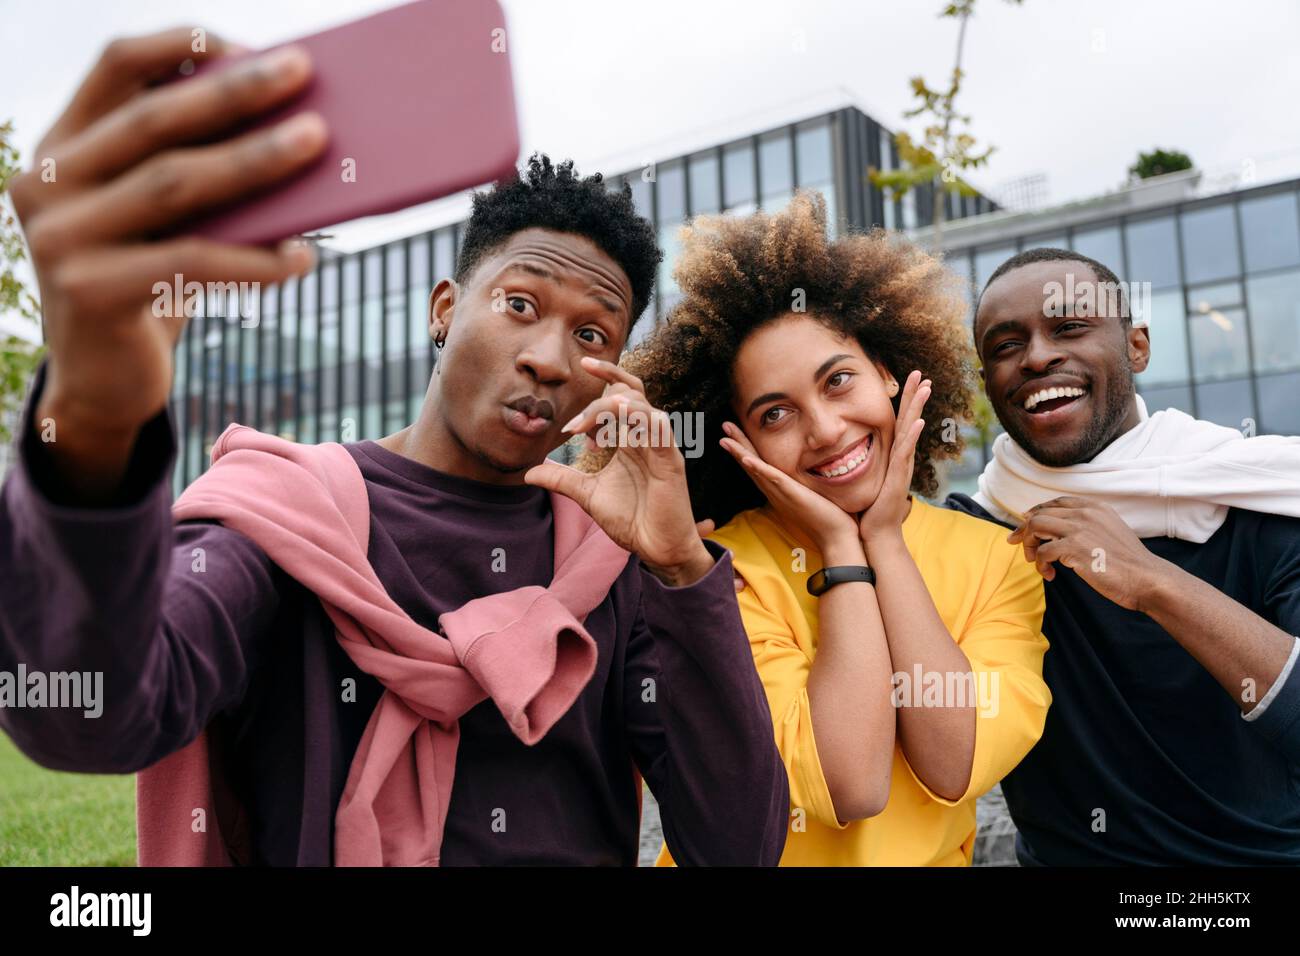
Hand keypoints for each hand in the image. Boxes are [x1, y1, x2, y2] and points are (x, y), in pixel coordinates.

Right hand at [11, 29, 326, 493]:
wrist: (104, 381)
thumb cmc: (149, 283)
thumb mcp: (160, 219)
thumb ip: (190, 170)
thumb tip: (291, 125)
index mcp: (60, 147)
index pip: (114, 66)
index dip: (181, 44)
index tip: (250, 44)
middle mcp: (46, 183)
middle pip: (154, 121)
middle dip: (236, 93)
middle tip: (304, 75)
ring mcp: (60, 238)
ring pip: (175, 184)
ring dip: (255, 160)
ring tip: (317, 145)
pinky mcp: (90, 291)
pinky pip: (192, 260)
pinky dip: (256, 258)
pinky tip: (303, 257)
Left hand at [525, 357, 712, 585]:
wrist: (657, 548)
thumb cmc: (631, 519)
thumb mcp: (587, 494)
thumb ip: (561, 479)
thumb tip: (529, 473)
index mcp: (630, 439)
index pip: (617, 397)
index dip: (590, 408)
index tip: (570, 433)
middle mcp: (646, 435)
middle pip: (630, 390)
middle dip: (599, 396)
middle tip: (573, 428)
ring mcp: (660, 445)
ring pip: (640, 404)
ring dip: (609, 406)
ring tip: (585, 426)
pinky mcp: (670, 459)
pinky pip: (659, 426)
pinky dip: (639, 414)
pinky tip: (619, 411)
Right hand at [719, 419, 859, 555]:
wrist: (835, 537)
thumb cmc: (827, 517)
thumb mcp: (811, 493)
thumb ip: (804, 481)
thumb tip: (808, 469)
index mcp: (778, 490)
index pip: (757, 466)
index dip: (744, 449)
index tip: (735, 433)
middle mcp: (774, 492)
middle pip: (750, 464)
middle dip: (737, 445)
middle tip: (724, 426)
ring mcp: (780, 493)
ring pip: (755, 469)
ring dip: (740, 452)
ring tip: (726, 438)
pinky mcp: (791, 494)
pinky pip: (771, 479)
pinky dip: (758, 468)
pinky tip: (746, 458)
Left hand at [856, 370, 929, 548]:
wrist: (875, 533)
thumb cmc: (868, 509)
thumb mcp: (864, 478)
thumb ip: (862, 463)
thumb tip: (848, 453)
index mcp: (892, 456)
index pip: (898, 422)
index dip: (903, 401)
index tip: (907, 380)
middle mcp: (900, 458)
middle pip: (908, 420)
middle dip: (914, 396)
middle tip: (920, 373)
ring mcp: (902, 467)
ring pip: (910, 431)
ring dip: (917, 408)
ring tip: (925, 387)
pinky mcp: (898, 478)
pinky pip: (905, 453)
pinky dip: (912, 437)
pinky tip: (918, 422)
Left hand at [1006, 496, 1162, 609]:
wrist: (1147, 578)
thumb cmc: (1128, 562)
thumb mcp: (1111, 531)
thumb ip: (1088, 525)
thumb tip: (1058, 529)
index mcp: (1095, 507)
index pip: (1055, 503)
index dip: (1036, 513)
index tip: (1025, 525)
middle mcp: (1085, 513)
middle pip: (1040, 513)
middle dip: (1024, 531)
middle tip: (1019, 547)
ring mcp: (1079, 529)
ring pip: (1035, 527)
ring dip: (1029, 546)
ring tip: (1036, 562)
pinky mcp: (1074, 548)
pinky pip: (1042, 552)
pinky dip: (1040, 565)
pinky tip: (1050, 575)